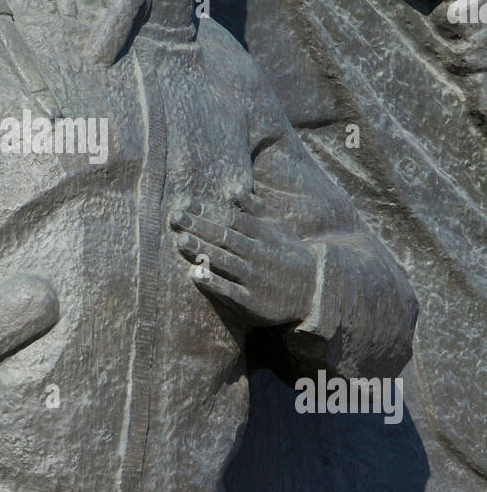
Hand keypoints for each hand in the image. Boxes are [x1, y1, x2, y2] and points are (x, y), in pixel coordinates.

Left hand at [170, 193, 316, 327]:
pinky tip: (195, 274)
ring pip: (226, 262)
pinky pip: (231, 291)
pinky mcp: (253, 302)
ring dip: (203, 250)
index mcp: (265, 234)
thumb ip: (256, 209)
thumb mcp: (280, 227)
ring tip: (181, 240)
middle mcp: (259, 254)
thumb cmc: (290, 253)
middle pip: (226, 237)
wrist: (315, 290)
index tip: (185, 203)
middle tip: (175, 217)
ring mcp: (256, 278)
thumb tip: (233, 190)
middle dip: (199, 226)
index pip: (232, 218)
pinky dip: (214, 283)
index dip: (208, 210)